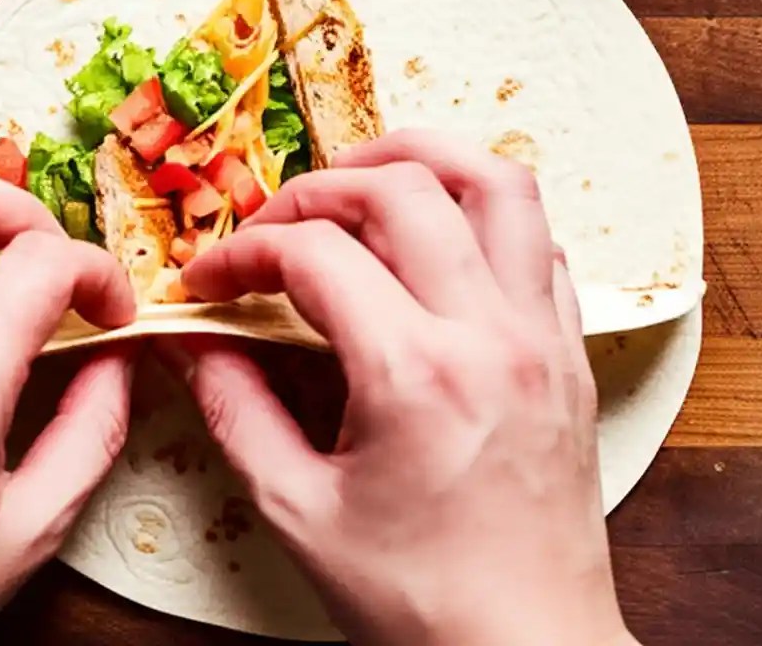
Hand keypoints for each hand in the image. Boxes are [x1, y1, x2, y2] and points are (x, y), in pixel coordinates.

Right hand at [170, 131, 636, 645]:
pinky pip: (540, 241)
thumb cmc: (421, 601)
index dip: (240, 255)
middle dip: (317, 187)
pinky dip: (483, 214)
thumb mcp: (298, 510)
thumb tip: (191, 345)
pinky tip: (437, 242)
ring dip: (421, 160)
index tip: (207, 282)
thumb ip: (233, 410)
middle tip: (270, 227)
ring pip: (499, 183)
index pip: (312, 256)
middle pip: (404, 189)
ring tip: (362, 178)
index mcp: (416, 374)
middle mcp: (492, 335)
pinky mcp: (570, 355)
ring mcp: (543, 337)